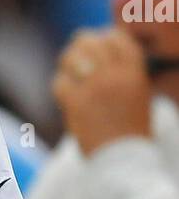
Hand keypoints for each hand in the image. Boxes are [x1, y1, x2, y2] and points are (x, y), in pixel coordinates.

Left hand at [53, 29, 151, 155]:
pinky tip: (65, 92)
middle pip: (90, 41)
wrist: (124, 161)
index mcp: (134, 72)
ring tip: (69, 68)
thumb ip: (123, 72)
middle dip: (81, 45)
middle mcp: (114, 76)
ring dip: (68, 61)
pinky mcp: (75, 104)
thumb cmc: (131, 130)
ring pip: (72, 57)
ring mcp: (93, 88)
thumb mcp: (138, 94)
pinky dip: (60, 85)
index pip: (116, 37)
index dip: (104, 37)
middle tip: (78, 53)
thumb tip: (99, 54)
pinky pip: (59, 82)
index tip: (99, 43)